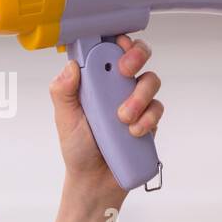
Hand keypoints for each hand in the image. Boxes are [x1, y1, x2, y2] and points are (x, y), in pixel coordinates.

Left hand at [48, 34, 162, 195]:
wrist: (95, 181)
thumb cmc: (78, 148)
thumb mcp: (64, 118)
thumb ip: (63, 92)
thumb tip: (71, 67)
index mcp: (96, 80)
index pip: (110, 49)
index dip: (118, 40)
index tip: (118, 44)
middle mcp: (117, 86)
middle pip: (138, 56)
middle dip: (136, 56)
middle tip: (125, 71)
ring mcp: (136, 102)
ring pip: (151, 81)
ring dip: (139, 95)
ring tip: (123, 118)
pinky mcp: (149, 120)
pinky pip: (157, 109)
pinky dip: (148, 118)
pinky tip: (134, 131)